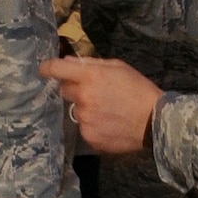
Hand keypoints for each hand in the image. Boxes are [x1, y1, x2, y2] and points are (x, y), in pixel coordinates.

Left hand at [39, 56, 164, 155]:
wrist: (154, 121)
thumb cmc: (139, 90)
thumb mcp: (119, 68)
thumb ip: (92, 63)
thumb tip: (69, 61)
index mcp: (91, 76)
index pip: (58, 69)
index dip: (47, 68)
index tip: (43, 69)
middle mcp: (84, 97)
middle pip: (64, 91)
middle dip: (75, 89)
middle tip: (94, 92)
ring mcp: (85, 119)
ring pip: (76, 111)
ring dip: (86, 109)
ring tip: (107, 111)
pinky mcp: (89, 136)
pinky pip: (83, 127)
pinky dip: (92, 125)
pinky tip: (109, 124)